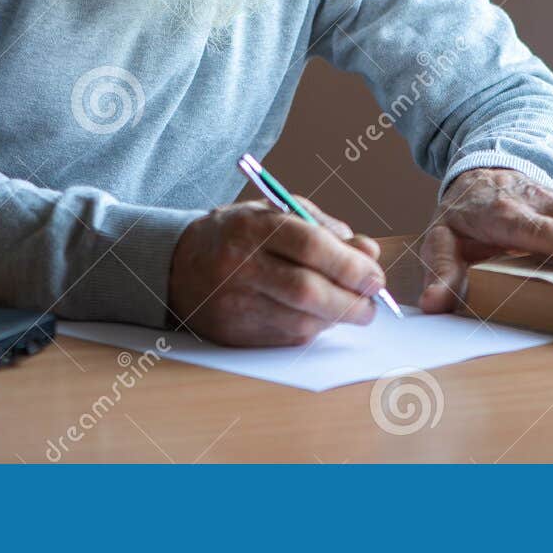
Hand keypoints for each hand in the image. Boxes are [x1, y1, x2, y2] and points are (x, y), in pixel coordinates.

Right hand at [168, 197, 387, 346]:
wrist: (177, 267)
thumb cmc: (238, 235)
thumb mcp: (274, 212)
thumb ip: (323, 227)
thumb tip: (367, 252)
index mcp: (251, 228)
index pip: (310, 246)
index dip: (351, 264)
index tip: (375, 276)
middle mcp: (239, 267)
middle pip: (308, 290)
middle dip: (351, 301)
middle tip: (371, 304)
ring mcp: (234, 305)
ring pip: (300, 321)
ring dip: (335, 320)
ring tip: (350, 310)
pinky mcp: (233, 336)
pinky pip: (286, 339)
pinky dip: (312, 331)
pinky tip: (316, 318)